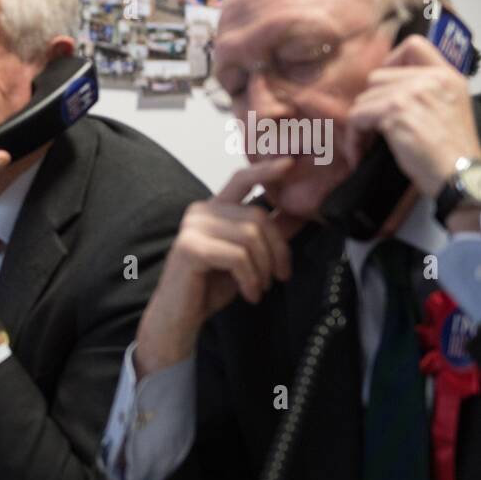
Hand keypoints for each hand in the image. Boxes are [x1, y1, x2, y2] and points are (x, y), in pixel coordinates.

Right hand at [134, 157, 301, 378]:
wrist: (180, 316)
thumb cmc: (210, 285)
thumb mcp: (248, 256)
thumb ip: (270, 231)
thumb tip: (300, 212)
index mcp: (213, 208)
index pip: (242, 179)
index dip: (266, 169)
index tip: (291, 162)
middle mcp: (200, 211)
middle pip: (257, 216)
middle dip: (278, 249)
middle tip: (281, 275)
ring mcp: (192, 227)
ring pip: (250, 237)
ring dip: (264, 268)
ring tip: (261, 287)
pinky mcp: (190, 247)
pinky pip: (237, 256)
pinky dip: (250, 278)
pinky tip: (249, 294)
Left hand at [345, 35, 480, 199]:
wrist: (459, 174)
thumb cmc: (452, 153)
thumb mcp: (449, 110)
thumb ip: (426, 93)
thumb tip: (386, 93)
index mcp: (447, 76)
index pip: (413, 46)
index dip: (390, 61)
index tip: (383, 87)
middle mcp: (431, 79)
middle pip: (377, 78)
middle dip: (370, 105)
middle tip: (371, 129)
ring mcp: (413, 93)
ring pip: (363, 99)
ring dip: (360, 125)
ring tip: (367, 145)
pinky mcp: (396, 112)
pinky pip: (356, 118)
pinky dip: (353, 139)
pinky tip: (360, 154)